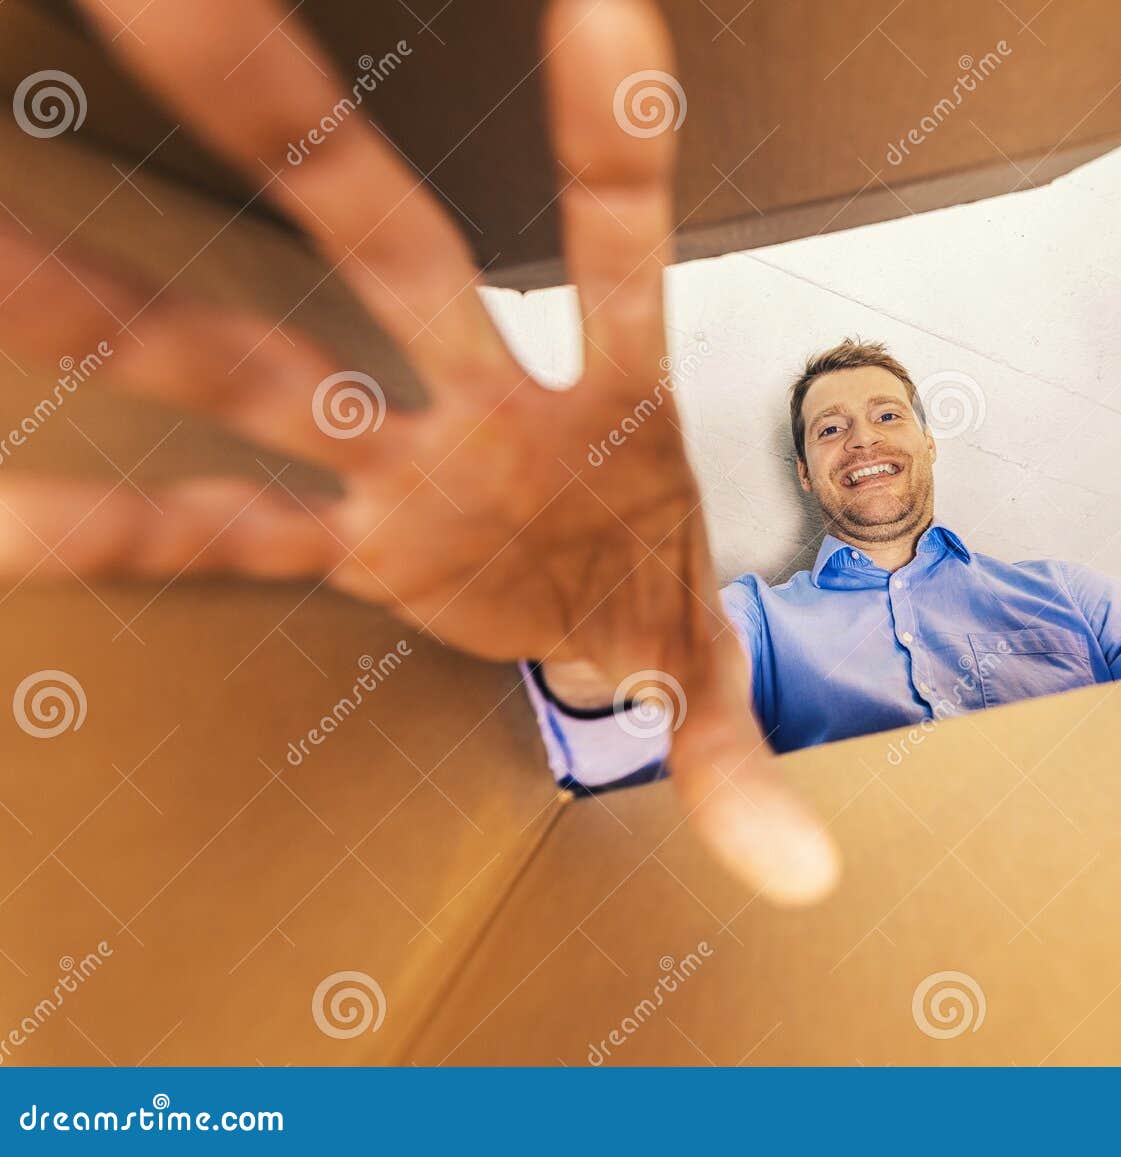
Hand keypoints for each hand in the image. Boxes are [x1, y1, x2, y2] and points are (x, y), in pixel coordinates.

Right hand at [0, 0, 837, 903]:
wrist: (607, 637)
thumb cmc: (658, 594)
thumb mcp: (716, 674)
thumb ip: (745, 763)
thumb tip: (807, 879)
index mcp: (614, 398)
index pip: (619, 246)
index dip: (610, 136)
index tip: (604, 9)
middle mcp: (487, 406)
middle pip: (391, 249)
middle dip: (296, 137)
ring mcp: (402, 467)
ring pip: (262, 364)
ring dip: (141, 316)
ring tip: (6, 247)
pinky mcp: (352, 546)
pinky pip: (229, 532)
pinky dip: (133, 530)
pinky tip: (20, 509)